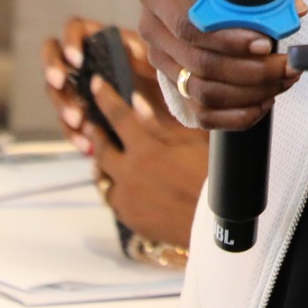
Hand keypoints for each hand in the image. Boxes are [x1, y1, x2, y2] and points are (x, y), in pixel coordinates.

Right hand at [41, 18, 167, 149]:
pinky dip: (74, 134)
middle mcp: (84, 62)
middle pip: (54, 56)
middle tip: (59, 83)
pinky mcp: (80, 114)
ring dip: (63, 104)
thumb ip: (139, 51)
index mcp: (100, 41)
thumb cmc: (162, 80)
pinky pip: (68, 123)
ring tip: (78, 120)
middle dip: (52, 67)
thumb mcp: (155, 62)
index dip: (70, 40)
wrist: (170, 118)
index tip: (76, 60)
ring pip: (57, 92)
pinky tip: (86, 145)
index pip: (74, 28)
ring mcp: (78, 88)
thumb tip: (124, 43)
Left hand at [83, 72, 207, 249]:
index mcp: (145, 148)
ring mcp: (126, 198)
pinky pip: (113, 199)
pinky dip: (115, 188)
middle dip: (96, 133)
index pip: (118, 115)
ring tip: (105, 157)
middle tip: (93, 124)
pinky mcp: (129, 218)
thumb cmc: (211, 177)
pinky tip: (123, 186)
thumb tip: (137, 101)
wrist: (213, 224)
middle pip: (102, 148)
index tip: (95, 83)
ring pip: (103, 177)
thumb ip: (160, 122)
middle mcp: (129, 173)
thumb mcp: (191, 142)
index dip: (105, 97)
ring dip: (103, 163)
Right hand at [136, 0, 303, 129]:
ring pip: (202, 92)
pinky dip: (235, 115)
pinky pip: (202, 113)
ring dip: (248, 93)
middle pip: (198, 63)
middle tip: (286, 66)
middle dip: (249, 70)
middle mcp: (152, 27)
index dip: (228, 40)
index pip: (188, 26)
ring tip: (282, 80)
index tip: (264, 42)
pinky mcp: (174, 84)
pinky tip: (263, 103)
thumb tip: (295, 10)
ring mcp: (160, 60)